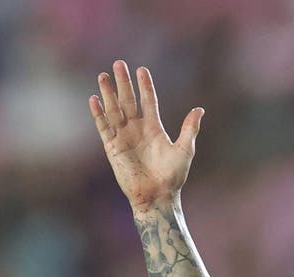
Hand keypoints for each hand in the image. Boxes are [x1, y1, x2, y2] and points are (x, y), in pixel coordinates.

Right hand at [89, 60, 202, 211]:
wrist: (158, 196)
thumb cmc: (173, 176)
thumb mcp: (184, 150)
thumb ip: (189, 129)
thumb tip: (199, 109)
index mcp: (154, 128)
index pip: (148, 101)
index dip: (145, 86)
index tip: (142, 69)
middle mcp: (137, 129)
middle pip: (128, 101)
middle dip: (124, 83)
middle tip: (118, 63)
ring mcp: (124, 137)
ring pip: (114, 110)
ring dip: (108, 93)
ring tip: (103, 76)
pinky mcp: (112, 147)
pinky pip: (103, 127)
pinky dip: (98, 114)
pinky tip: (94, 99)